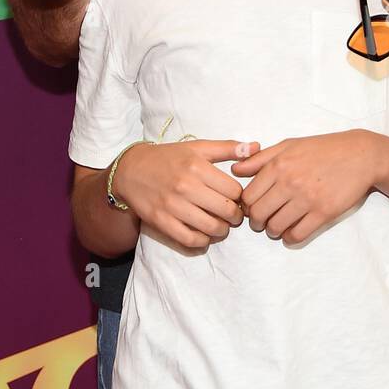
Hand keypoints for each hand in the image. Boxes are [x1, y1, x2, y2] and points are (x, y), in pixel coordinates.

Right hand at [116, 138, 259, 249]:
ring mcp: (173, 206)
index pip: (234, 191)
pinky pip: (190, 240)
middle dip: (235, 216)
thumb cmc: (169, 158)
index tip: (238, 199)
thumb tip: (257, 147)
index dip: (241, 198)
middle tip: (234, 215)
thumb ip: (228, 148)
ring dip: (222, 230)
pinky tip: (205, 235)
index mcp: (197, 167)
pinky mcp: (161, 222)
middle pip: (226, 210)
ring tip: (221, 225)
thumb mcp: (198, 147)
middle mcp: (186, 186)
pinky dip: (203, 241)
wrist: (131, 170)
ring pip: (211, 227)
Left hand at [231, 131, 377, 243]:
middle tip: (262, 220)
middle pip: (258, 214)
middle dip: (256, 222)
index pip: (248, 196)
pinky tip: (292, 231)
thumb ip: (260, 158)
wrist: (360, 155)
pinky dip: (290, 237)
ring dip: (273, 230)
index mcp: (278, 165)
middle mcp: (290, 182)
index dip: (246, 206)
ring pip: (275, 227)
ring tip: (277, 225)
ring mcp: (307, 199)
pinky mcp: (324, 212)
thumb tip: (235, 170)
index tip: (252, 207)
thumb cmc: (322, 149)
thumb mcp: (288, 145)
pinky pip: (297, 235)